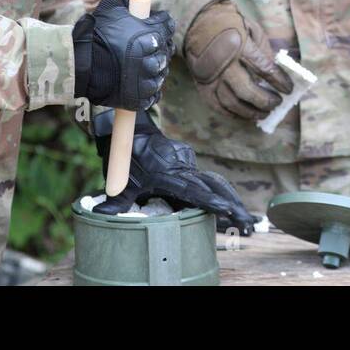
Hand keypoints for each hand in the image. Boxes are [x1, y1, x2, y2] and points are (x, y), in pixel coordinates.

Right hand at [73, 0, 174, 111]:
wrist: (78, 65)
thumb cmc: (95, 32)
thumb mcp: (113, 4)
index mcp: (151, 33)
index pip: (168, 26)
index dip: (158, 24)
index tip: (145, 26)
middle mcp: (153, 56)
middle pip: (166, 49)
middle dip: (156, 46)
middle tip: (139, 45)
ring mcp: (147, 78)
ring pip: (161, 71)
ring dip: (153, 66)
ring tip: (135, 62)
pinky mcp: (140, 97)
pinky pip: (154, 93)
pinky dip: (148, 88)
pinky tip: (136, 80)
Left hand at [92, 109, 255, 233]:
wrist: (133, 128)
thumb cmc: (127, 156)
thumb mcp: (121, 181)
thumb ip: (116, 202)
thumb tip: (101, 218)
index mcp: (169, 174)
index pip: (194, 191)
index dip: (210, 201)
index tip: (226, 210)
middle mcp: (182, 167)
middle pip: (214, 186)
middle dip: (232, 204)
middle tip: (247, 221)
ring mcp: (187, 162)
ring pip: (210, 181)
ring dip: (227, 199)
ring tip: (243, 218)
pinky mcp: (187, 160)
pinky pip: (201, 177)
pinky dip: (213, 190)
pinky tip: (224, 204)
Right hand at [184, 0, 292, 119]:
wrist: (198, 24)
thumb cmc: (231, 27)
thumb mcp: (253, 30)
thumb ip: (264, 52)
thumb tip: (275, 77)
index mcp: (239, 46)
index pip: (263, 68)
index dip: (279, 81)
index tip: (289, 89)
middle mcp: (223, 63)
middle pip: (246, 90)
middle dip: (265, 101)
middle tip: (277, 102)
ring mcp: (210, 77)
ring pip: (232, 103)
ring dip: (251, 112)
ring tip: (265, 113)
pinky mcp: (202, 86)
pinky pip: (218, 107)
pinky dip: (234, 114)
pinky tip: (247, 115)